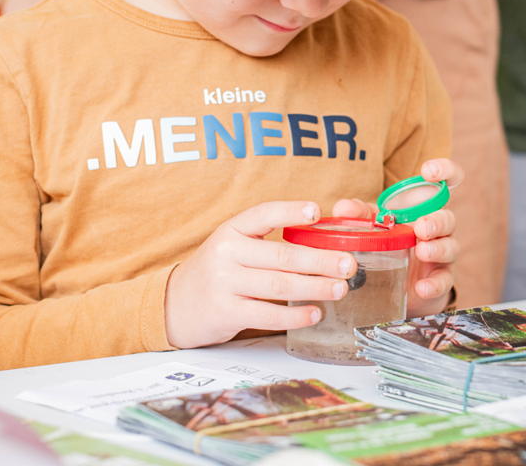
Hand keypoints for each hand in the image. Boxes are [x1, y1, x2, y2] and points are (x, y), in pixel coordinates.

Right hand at [164, 201, 357, 348]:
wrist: (177, 303)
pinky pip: (267, 315)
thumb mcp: (234, 245)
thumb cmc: (219, 271)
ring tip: (339, 289)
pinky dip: (294, 315)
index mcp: (232, 229)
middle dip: (320, 260)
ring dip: (314, 287)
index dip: (291, 211)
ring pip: (279, 285)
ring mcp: (224, 283)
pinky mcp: (226, 312)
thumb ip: (267, 241)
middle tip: (348, 264)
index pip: (264, 214)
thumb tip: (322, 239)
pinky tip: (314, 313)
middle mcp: (226, 253)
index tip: (318, 211)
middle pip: (282, 255)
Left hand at [333, 158, 462, 317]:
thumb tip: (342, 208)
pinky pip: (444, 280)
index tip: (428, 172)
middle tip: (421, 228)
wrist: (391, 281)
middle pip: (448, 218)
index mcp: (424, 207)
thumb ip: (358, 214)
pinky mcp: (438, 278)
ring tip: (422, 251)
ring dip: (438, 248)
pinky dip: (434, 284)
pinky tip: (421, 287)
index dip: (444, 170)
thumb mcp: (372, 223)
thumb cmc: (386, 240)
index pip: (446, 181)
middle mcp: (437, 227)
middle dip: (436, 221)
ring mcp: (441, 253)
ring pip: (450, 246)